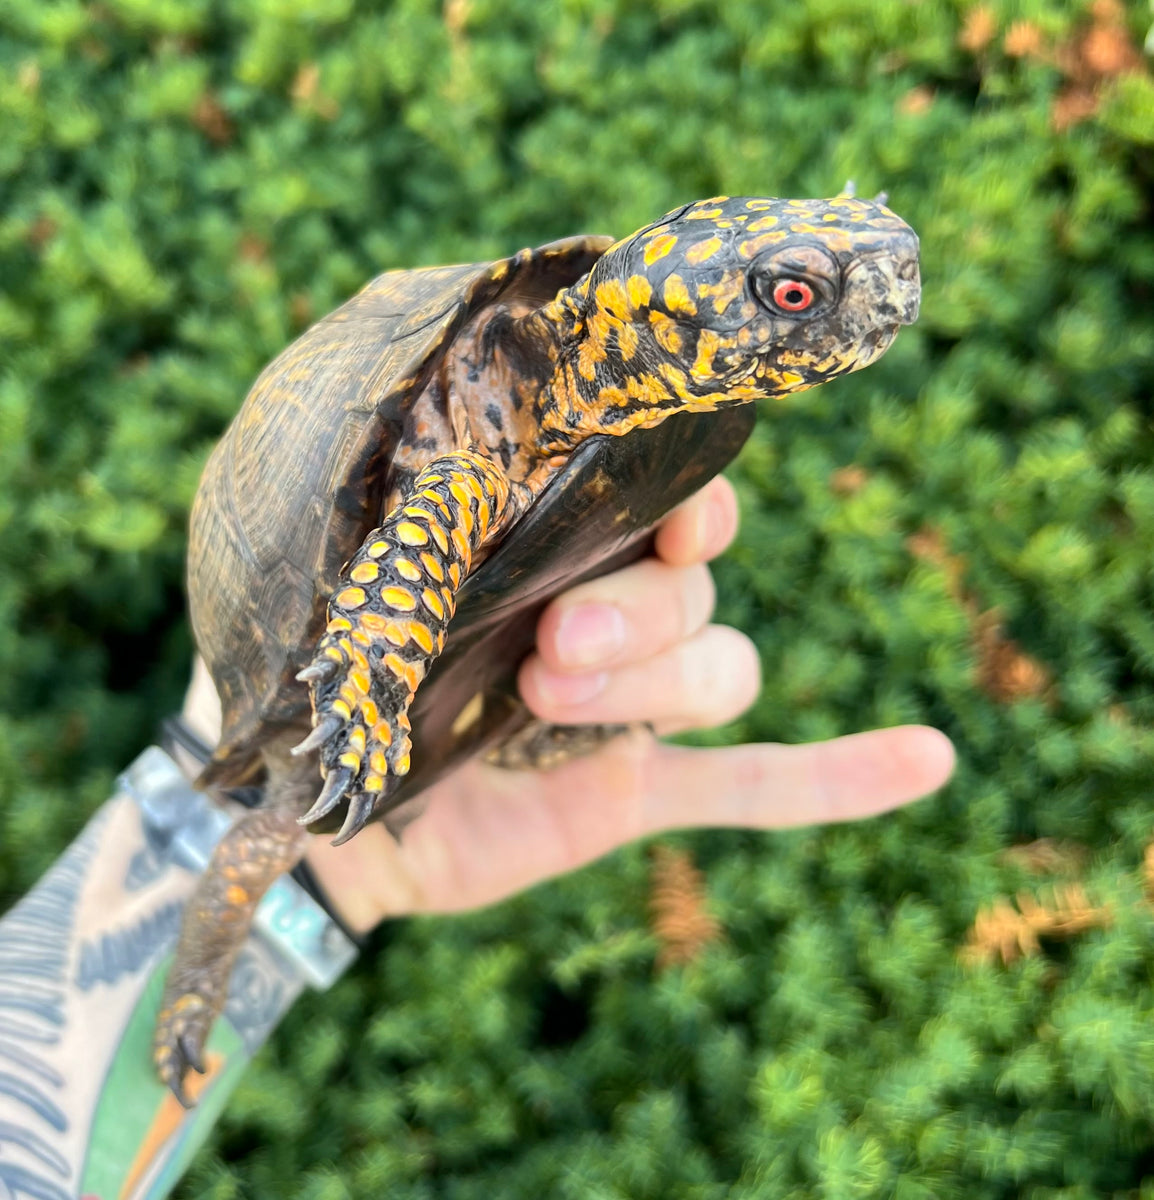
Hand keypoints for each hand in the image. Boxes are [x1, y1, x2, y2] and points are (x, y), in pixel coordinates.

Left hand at [183, 477, 954, 932]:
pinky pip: (752, 783)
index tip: (674, 512)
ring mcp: (631, 696)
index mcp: (552, 529)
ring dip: (659, 680)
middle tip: (551, 641)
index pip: (666, 486)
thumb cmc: (306, 645)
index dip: (691, 492)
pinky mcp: (632, 785)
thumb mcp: (328, 530)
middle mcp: (610, 598)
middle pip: (693, 581)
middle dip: (640, 608)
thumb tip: (451, 316)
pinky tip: (926, 760)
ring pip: (719, 665)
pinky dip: (834, 776)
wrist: (307, 797)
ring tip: (550, 695)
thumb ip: (389, 439)